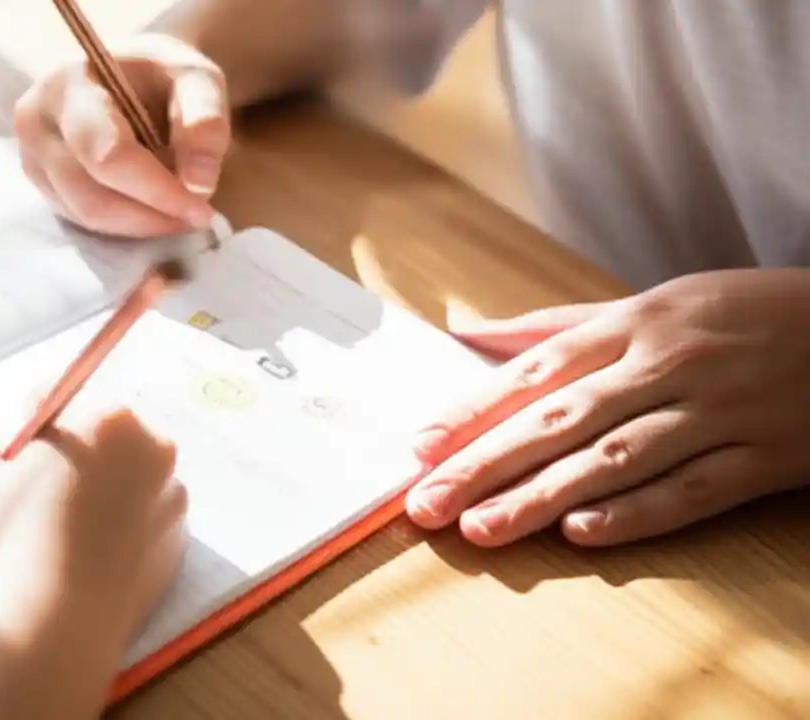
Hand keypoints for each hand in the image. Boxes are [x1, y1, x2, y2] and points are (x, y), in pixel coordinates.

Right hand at [0, 408, 186, 641]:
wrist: (58, 618)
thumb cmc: (15, 536)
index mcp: (109, 417)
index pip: (62, 396)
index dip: (32, 422)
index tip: (19, 453)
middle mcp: (155, 447)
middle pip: (103, 433)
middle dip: (73, 453)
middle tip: (39, 491)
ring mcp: (174, 495)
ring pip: (128, 475)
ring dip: (101, 487)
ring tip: (63, 526)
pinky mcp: (181, 538)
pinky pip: (146, 517)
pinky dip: (122, 524)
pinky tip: (89, 549)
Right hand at [13, 33, 228, 236]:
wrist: (129, 72)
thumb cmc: (161, 74)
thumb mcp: (196, 78)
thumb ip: (205, 121)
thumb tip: (199, 184)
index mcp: (69, 86)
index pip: (108, 156)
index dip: (157, 191)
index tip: (202, 209)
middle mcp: (37, 123)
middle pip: (91, 197)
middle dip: (150, 216)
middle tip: (197, 216)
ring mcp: (32, 157)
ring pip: (86, 216)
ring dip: (140, 225)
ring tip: (180, 212)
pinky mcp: (41, 183)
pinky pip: (81, 221)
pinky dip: (124, 225)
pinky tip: (152, 209)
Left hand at [406, 268, 809, 547]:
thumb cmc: (739, 314)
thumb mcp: (652, 301)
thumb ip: (558, 324)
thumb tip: (471, 333)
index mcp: (634, 324)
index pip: (534, 372)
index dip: (473, 411)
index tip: (420, 448)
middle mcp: (667, 365)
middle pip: (560, 419)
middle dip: (486, 464)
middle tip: (428, 503)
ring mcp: (718, 412)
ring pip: (615, 459)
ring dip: (543, 497)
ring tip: (484, 528)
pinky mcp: (765, 457)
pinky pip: (693, 491)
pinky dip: (638, 513)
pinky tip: (584, 533)